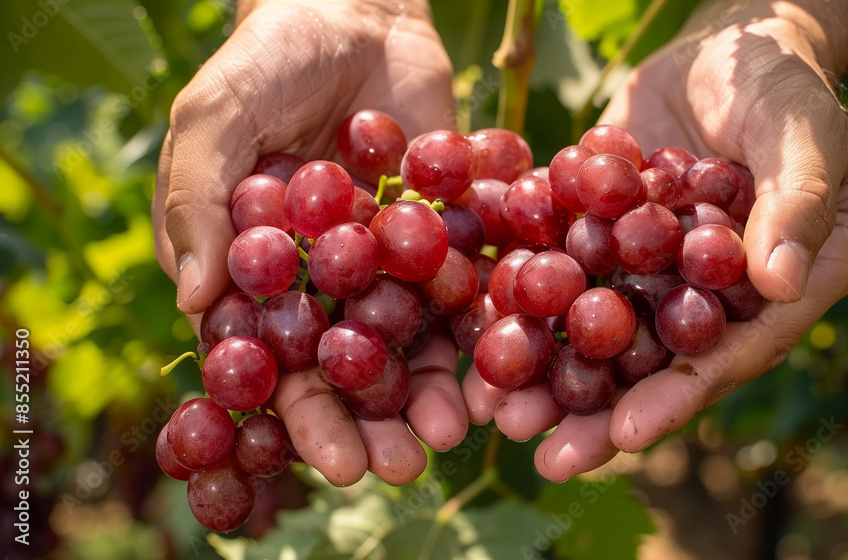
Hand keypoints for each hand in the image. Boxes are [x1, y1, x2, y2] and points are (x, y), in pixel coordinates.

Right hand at [153, 0, 466, 485]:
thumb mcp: (215, 119)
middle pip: (350, 367)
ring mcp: (391, 263)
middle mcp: (329, 281)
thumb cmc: (267, 61)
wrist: (357, 11)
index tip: (329, 461)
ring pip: (412, 340)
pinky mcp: (447, 234)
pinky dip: (484, 327)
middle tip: (403, 467)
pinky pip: (466, 287)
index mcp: (263, 274)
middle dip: (374, 422)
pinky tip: (504, 366)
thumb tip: (192, 301)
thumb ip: (200, 203)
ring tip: (455, 434)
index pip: (276, 361)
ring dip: (432, 392)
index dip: (300, 414)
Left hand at [463, 10, 847, 480]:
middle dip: (599, 411)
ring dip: (552, 372)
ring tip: (498, 413)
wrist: (724, 44)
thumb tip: (779, 283)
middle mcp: (710, 295)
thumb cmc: (784, 83)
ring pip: (601, 331)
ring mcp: (653, 269)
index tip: (626, 436)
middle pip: (655, 363)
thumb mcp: (803, 135)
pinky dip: (525, 303)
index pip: (728, 355)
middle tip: (545, 455)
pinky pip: (566, 273)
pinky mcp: (605, 236)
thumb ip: (795, 205)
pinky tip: (479, 331)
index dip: (678, 396)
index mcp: (776, 291)